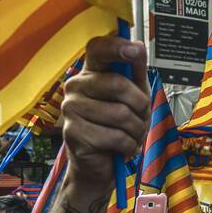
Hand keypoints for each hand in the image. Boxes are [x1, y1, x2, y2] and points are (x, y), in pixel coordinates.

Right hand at [59, 36, 149, 187]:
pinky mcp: (73, 132)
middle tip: (140, 118)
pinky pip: (115, 136)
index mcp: (90, 73)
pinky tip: (123, 148)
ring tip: (132, 135)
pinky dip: (128, 146)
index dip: (116, 46)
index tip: (135, 50)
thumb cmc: (116, 128)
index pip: (97, 48)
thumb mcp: (133, 97)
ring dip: (136, 130)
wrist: (99, 166)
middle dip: (140, 106)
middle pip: (118, 84)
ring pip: (120, 113)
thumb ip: (135, 73)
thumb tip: (138, 47)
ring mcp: (70, 109)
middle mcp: (75, 86)